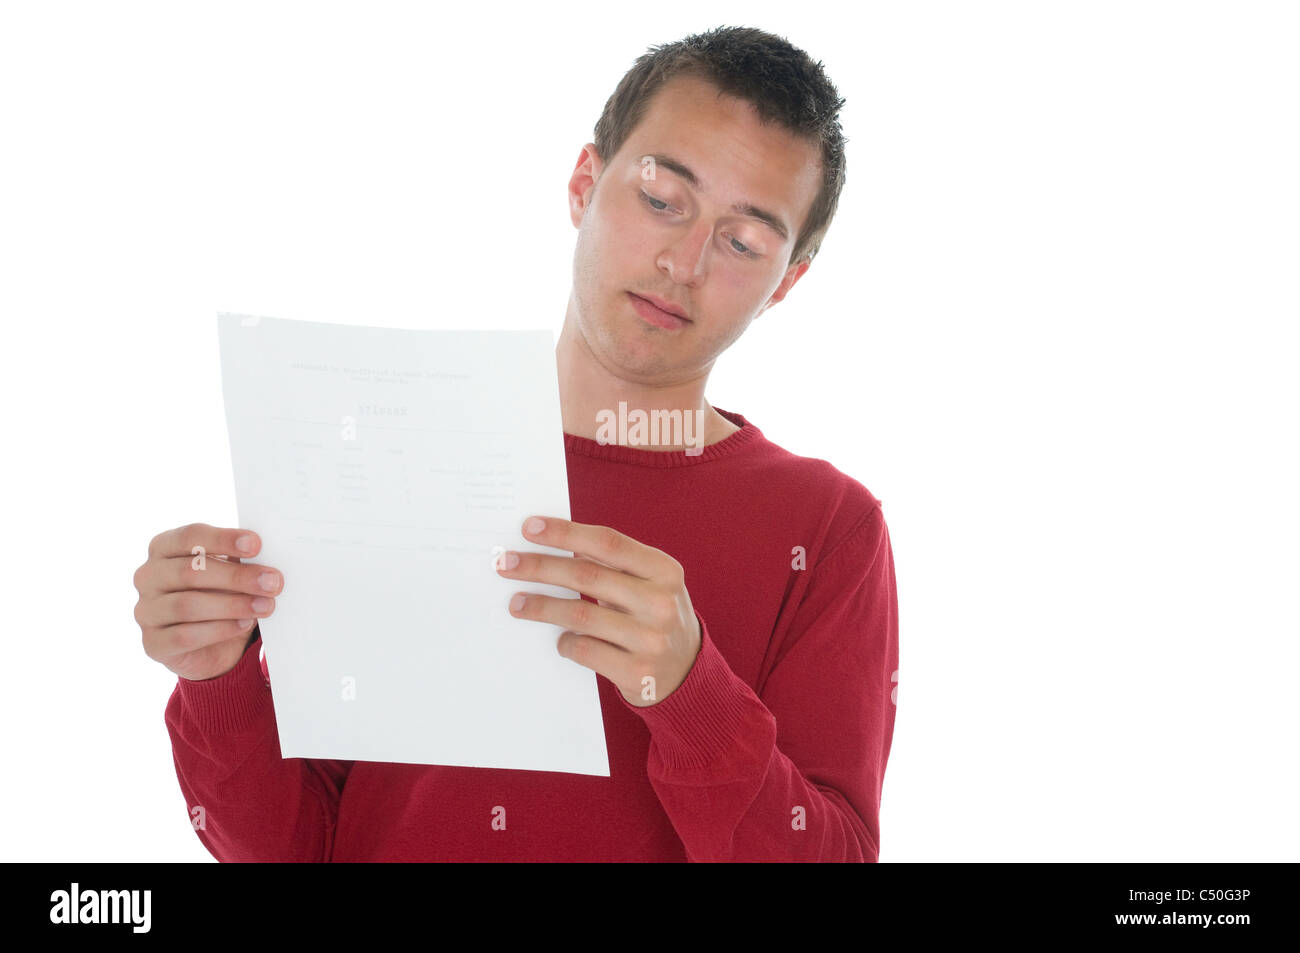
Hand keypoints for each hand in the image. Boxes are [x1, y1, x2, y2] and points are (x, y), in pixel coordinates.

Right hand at [134, 523, 282, 680]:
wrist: (210, 643)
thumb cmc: (220, 594)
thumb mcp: (230, 572)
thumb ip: (241, 561)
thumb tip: (267, 562)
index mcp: (164, 547)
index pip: (189, 537)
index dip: (223, 539)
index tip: (256, 544)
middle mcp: (148, 576)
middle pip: (190, 571)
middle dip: (236, 576)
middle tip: (273, 582)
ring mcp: (146, 611)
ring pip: (188, 605)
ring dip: (233, 605)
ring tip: (266, 605)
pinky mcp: (153, 643)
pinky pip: (186, 636)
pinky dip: (220, 629)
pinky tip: (244, 623)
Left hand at [496, 516, 701, 706]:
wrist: (687, 674)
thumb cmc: (656, 617)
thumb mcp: (649, 584)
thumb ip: (613, 565)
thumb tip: (554, 546)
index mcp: (664, 570)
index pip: (607, 543)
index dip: (565, 533)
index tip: (529, 528)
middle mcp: (660, 602)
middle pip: (586, 575)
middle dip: (539, 567)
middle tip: (506, 563)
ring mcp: (650, 639)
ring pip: (579, 615)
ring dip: (541, 606)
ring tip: (517, 603)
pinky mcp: (636, 672)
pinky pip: (584, 650)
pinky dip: (565, 642)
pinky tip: (560, 639)